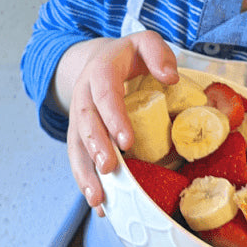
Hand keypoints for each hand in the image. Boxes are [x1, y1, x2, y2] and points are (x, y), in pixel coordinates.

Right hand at [59, 30, 177, 212]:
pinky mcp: (80, 135)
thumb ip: (157, 52)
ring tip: (98, 198)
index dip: (112, 116)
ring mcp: (79, 116)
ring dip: (85, 172)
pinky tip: (101, 205)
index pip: (104, 92)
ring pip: (76, 145)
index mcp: (100, 70)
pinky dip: (86, 181)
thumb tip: (170, 77)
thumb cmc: (128, 56)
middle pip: (85, 121)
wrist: (97, 60)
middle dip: (96, 146)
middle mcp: (84, 94)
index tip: (126, 140)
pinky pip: (78, 159)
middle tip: (110, 169)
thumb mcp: (143, 42)